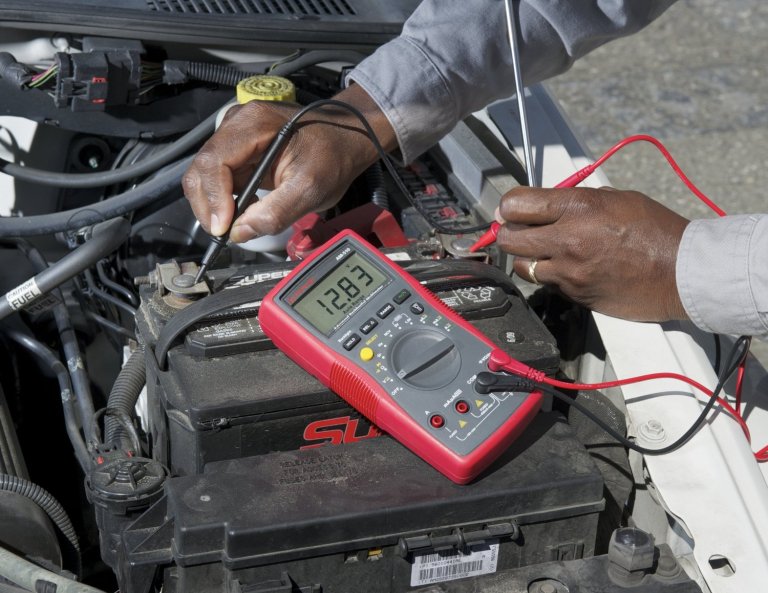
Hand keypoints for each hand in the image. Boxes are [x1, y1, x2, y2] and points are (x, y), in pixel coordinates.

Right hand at [182, 84, 396, 242]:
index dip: (213, 199)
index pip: (213, 163)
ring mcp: (236, 135)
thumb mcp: (311, 189)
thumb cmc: (334, 155)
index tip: (223, 228)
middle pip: (201, 169)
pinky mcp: (239, 149)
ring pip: (205, 175)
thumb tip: (240, 232)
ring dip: (215, 205)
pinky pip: (219, 178)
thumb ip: (275, 213)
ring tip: (236, 223)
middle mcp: (238, 124)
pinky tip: (243, 210)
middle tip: (224, 233)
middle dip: (208, 206)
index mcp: (254, 124)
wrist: (347, 138)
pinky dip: (224, 200)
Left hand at [495, 186, 689, 321]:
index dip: (509, 206)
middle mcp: (567, 240)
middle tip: (516, 231)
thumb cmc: (655, 231)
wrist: (682, 272)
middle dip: (508, 233)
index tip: (509, 209)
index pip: (517, 204)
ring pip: (524, 266)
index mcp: (578, 208)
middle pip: (509, 238)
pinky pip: (548, 284)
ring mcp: (569, 272)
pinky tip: (569, 269)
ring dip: (528, 258)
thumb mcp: (617, 199)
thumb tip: (551, 204)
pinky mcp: (575, 295)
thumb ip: (578, 200)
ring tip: (544, 252)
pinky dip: (551, 276)